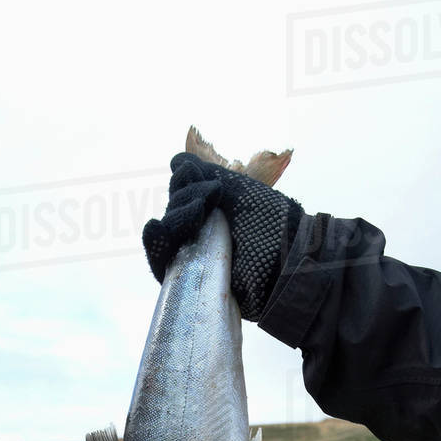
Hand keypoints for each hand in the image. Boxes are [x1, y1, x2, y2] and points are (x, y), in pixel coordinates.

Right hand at [142, 152, 304, 321]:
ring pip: (166, 234)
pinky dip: (155, 244)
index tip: (192, 173)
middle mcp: (199, 235)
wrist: (285, 261)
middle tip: (209, 197)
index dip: (182, 184)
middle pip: (172, 213)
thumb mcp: (239, 191)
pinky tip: (155, 228)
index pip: (181, 196)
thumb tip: (177, 160)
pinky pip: (162, 263)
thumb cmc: (270, 224)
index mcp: (211, 213)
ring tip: (198, 210)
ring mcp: (192, 258)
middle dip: (183, 199)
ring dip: (176, 217)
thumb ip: (207, 176)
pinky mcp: (187, 279)